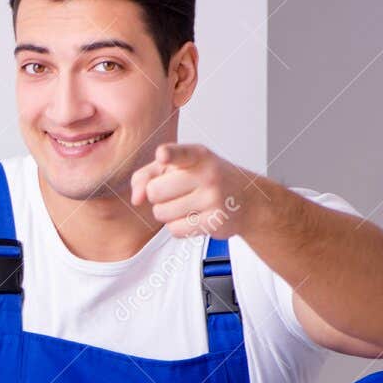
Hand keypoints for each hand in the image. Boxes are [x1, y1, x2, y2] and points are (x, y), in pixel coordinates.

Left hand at [130, 142, 256, 237]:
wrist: (246, 199)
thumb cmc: (205, 180)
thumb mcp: (178, 167)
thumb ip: (147, 175)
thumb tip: (136, 199)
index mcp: (197, 155)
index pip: (181, 153)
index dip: (169, 155)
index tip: (163, 154)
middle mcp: (207, 174)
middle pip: (154, 192)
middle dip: (157, 196)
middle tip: (176, 192)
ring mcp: (213, 198)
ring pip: (162, 214)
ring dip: (167, 213)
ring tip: (187, 205)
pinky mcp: (215, 221)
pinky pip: (175, 230)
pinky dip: (179, 227)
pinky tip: (195, 217)